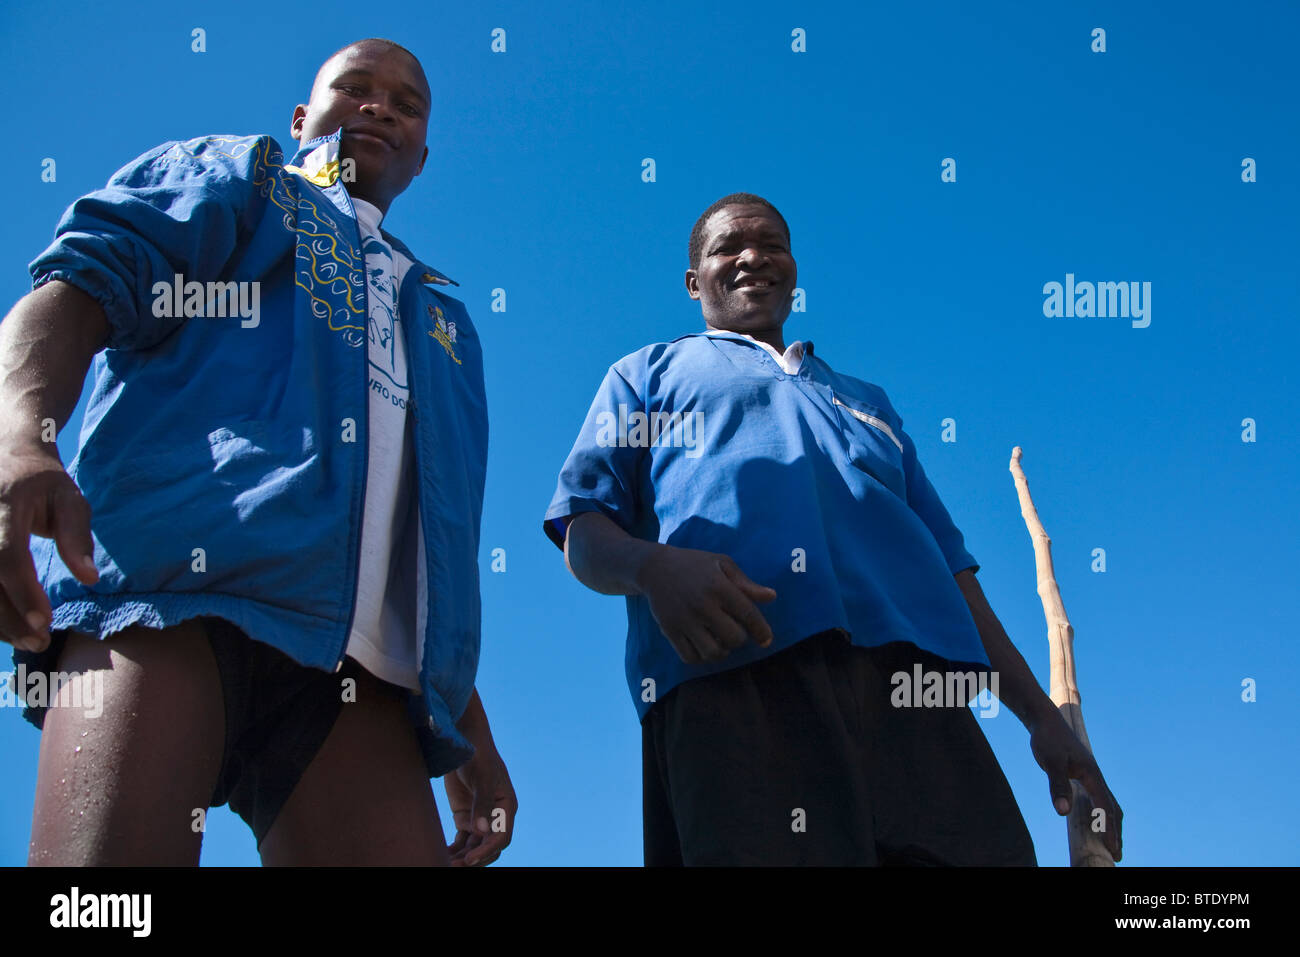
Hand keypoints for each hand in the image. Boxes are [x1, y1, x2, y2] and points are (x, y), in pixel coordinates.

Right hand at [0, 439, 97, 652]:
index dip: (21, 591)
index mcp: (1, 506)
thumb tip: (89, 578)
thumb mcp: (69, 499)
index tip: (43, 621)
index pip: (6, 555)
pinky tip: (10, 627)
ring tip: (28, 642)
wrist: (6, 455)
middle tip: (38, 642)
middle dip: (8, 617)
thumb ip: (77, 537)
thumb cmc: (43, 482)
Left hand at [444, 744, 516, 865]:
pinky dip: (453, 850)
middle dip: (474, 859)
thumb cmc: (478, 755)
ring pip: (473, 847)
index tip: (469, 859)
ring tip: (444, 863)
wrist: (462, 742)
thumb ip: (483, 804)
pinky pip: (461, 841)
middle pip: (488, 847)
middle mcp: (495, 816)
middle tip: (453, 866)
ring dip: (461, 858)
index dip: (487, 850)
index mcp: (506, 807)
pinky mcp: (465, 818)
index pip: (501, 837)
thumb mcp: (483, 777)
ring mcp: (479, 819)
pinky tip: (441, 855)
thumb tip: (482, 831)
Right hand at [636, 545, 776, 663]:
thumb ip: (746, 584)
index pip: (748, 615)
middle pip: (733, 638)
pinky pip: (690, 657)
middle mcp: (702, 605)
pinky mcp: (670, 630)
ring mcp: (685, 620)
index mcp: (719, 586)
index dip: (761, 631)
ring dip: (721, 651)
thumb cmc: (694, 565)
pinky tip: (703, 646)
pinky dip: (701, 657)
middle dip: (739, 638)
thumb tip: (772, 597)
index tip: (766, 640)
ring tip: (720, 641)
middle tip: (734, 631)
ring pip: (713, 652)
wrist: (655, 568)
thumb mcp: (722, 564)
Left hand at [1028, 707, 1122, 860]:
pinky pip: (1098, 797)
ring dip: (1111, 823)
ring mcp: (1091, 775)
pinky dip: (1102, 812)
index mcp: (1092, 775)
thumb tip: (1063, 812)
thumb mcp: (1050, 762)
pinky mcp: (1083, 774)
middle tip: (1117, 855)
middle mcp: (1095, 777)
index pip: (1105, 808)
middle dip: (1116, 832)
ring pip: (1107, 803)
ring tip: (1111, 842)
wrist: (1045, 721)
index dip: (1109, 829)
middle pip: (1112, 808)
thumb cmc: (1047, 740)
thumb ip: (1058, 786)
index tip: (1113, 849)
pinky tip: (1096, 820)